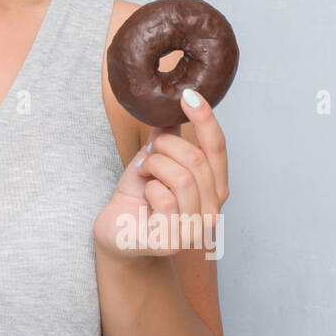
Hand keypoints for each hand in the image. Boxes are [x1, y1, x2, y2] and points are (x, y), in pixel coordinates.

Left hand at [92, 87, 228, 260]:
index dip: (206, 119)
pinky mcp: (172, 241)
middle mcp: (212, 210)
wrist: (116, 232)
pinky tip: (144, 195)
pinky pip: (163, 197)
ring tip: (144, 172)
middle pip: (195, 159)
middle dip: (165, 147)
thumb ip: (168, 138)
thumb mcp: (155, 160)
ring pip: (181, 177)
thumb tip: (174, 104)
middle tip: (148, 154)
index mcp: (214, 188)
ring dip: (154, 166)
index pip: (218, 148)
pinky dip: (148, 187)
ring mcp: (194, 229)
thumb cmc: (139, 198)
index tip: (189, 95)